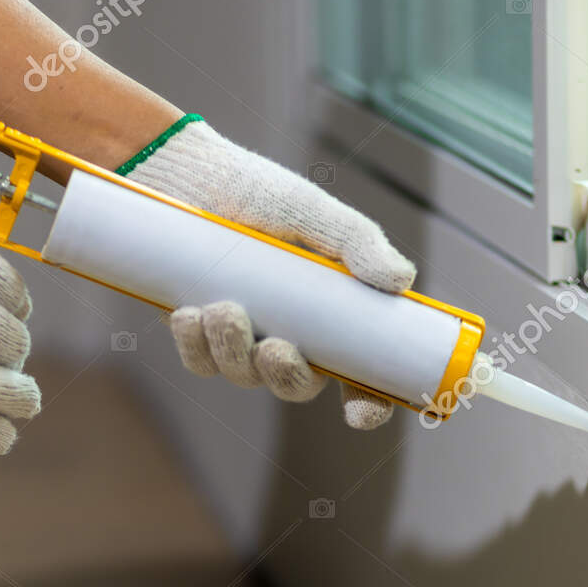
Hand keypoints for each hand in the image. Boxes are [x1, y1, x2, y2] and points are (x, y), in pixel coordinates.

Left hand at [122, 115, 414, 429]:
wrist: (186, 174)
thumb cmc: (257, 191)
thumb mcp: (314, 213)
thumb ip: (358, 243)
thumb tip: (401, 280)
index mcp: (332, 316)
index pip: (362, 375)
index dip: (368, 404)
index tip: (360, 413)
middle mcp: (291, 334)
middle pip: (298, 386)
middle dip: (286, 377)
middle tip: (274, 349)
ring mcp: (243, 338)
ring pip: (245, 376)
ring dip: (235, 353)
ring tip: (222, 308)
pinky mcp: (199, 333)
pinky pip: (201, 363)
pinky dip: (196, 346)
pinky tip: (189, 314)